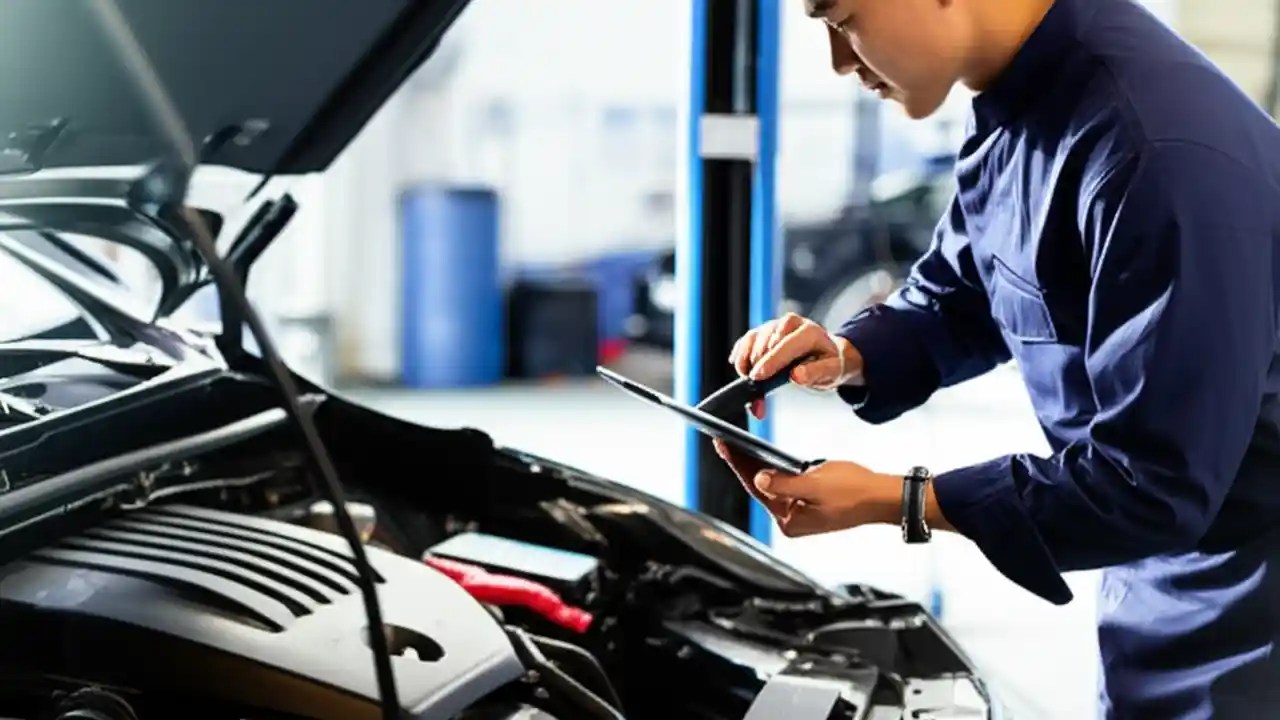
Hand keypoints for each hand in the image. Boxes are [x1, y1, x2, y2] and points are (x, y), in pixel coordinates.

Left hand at [713, 439, 898, 537]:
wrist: (882, 497)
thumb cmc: (856, 492)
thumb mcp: (818, 484)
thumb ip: (786, 483)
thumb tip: (761, 478)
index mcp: (790, 521)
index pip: (757, 488)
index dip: (739, 464)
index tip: (724, 446)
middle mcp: (790, 520)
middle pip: (760, 486)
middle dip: (743, 463)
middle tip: (724, 441)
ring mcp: (798, 512)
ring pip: (770, 484)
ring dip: (755, 465)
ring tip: (736, 446)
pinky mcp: (806, 503)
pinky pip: (782, 483)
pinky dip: (773, 469)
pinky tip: (761, 457)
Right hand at [729, 313, 862, 418]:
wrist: (824, 354)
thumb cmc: (827, 362)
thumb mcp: (831, 371)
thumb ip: (816, 373)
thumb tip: (796, 375)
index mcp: (809, 331)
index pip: (785, 345)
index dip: (770, 361)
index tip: (757, 377)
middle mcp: (789, 323)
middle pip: (765, 344)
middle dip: (758, 370)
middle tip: (758, 397)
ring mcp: (773, 325)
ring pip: (751, 341)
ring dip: (747, 365)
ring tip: (754, 385)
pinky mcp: (761, 331)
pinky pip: (744, 342)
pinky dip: (740, 359)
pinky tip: (744, 371)